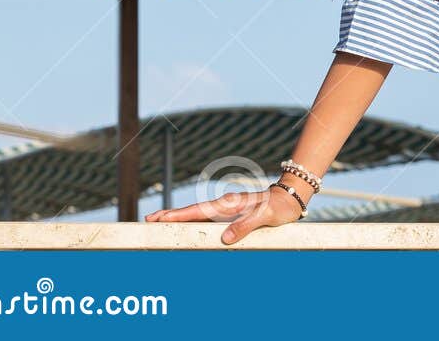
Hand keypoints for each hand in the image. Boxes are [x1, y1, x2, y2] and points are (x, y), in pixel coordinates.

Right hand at [144, 184, 304, 244]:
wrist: (289, 198)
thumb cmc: (278, 206)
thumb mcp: (264, 216)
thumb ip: (245, 226)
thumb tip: (224, 239)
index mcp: (228, 204)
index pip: (198, 210)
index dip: (178, 215)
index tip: (159, 218)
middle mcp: (224, 205)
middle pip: (192, 211)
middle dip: (171, 215)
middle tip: (149, 220)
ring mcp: (226, 209)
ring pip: (198, 214)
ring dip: (179, 218)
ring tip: (160, 222)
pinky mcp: (230, 214)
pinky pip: (207, 218)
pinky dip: (193, 221)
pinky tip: (187, 227)